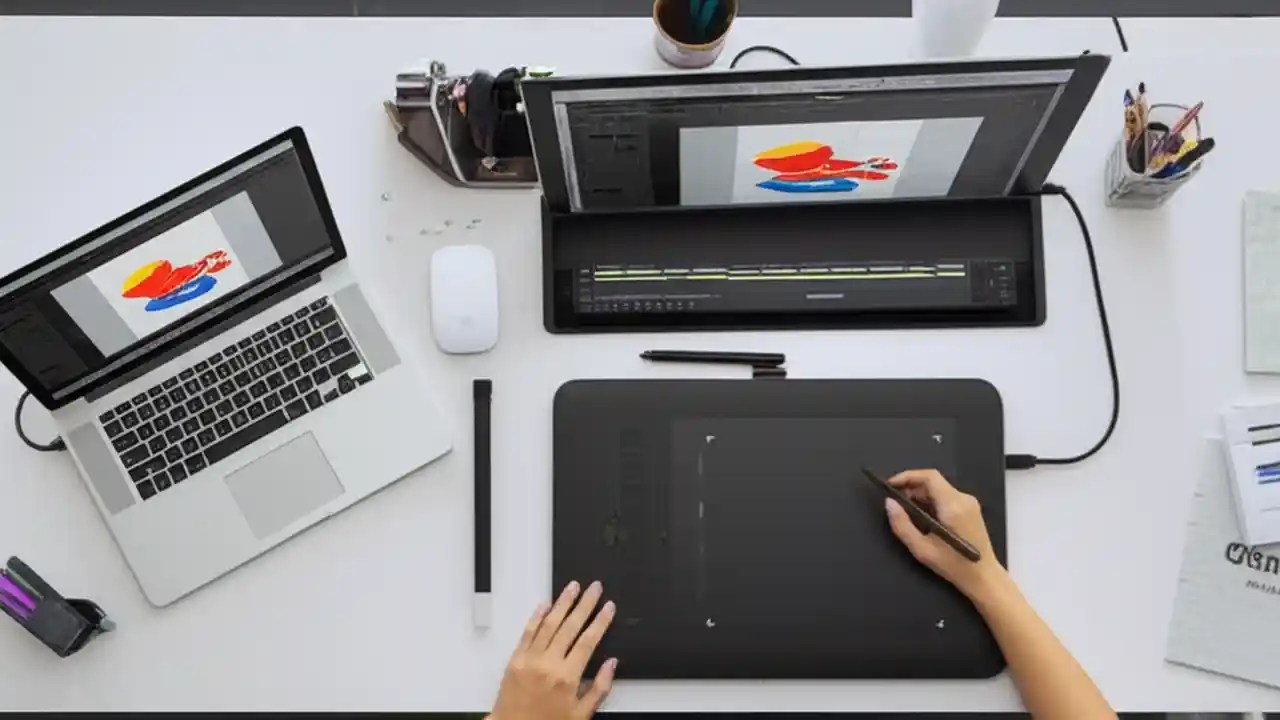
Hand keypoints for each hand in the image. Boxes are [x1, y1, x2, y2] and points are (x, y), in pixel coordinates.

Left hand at [489, 581, 617, 719]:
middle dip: (585, 604)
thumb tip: (611, 665)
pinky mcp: (515, 660)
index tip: (608, 607)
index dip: (600, 621)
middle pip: (570, 626)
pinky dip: (536, 616)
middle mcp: (548, 664)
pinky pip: (527, 632)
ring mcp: (529, 660)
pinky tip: (545, 605)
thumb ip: (599, 688)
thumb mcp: (581, 714)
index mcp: (567, 678)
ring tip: (573, 588)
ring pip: (549, 624)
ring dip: (562, 603)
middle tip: (594, 588)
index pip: (588, 641)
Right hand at [883, 469, 1005, 601]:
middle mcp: (963, 499)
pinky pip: (947, 496)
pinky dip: (931, 500)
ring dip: (920, 494)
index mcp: (953, 506)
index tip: (890, 485)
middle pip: (933, 481)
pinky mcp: (971, 509)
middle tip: (896, 501)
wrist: (984, 577)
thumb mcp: (922, 549)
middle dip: (911, 486)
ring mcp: (969, 503)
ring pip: (939, 488)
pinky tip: (923, 516)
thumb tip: (889, 503)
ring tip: (907, 510)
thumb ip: (902, 525)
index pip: (929, 476)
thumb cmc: (955, 566)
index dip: (907, 476)